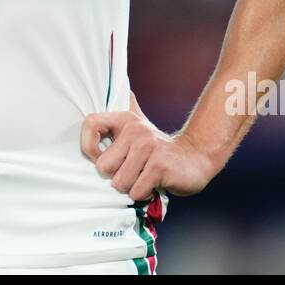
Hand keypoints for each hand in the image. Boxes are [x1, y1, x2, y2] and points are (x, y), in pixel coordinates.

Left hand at [80, 90, 215, 199]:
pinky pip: (136, 191)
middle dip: (115, 177)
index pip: (90, 124)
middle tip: (132, 172)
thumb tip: (122, 90)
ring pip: (120, 182)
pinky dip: (143, 194)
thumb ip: (128, 108)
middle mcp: (135, 130)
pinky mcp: (159, 167)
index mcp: (125, 118)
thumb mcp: (141, 126)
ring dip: (131, 188)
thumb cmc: (160, 149)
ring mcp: (148, 147)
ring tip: (143, 178)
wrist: (195, 158)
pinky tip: (153, 185)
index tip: (101, 159)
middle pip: (103, 166)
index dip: (88, 146)